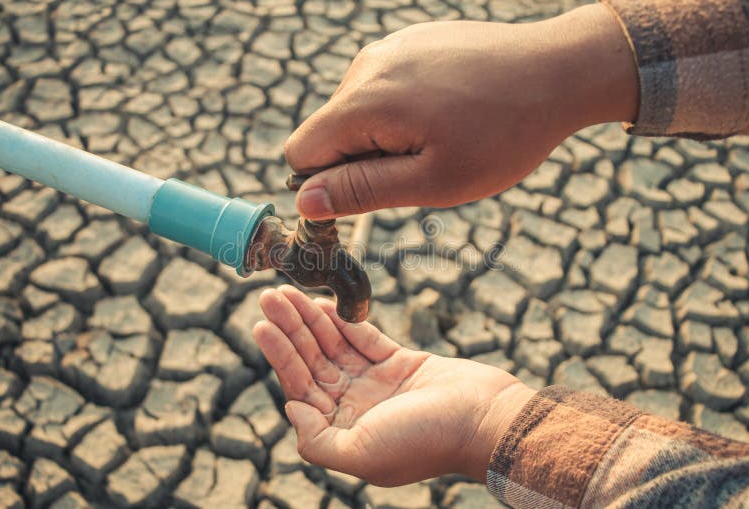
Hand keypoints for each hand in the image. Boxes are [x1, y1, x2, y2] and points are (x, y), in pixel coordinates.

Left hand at [252, 285, 534, 484]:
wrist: (486, 419)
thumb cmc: (427, 441)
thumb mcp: (362, 454)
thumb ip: (318, 441)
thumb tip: (290, 408)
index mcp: (344, 432)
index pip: (301, 388)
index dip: (280, 356)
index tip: (262, 324)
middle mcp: (356, 408)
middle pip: (313, 363)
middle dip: (290, 330)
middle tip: (269, 296)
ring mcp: (377, 385)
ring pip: (334, 347)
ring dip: (311, 320)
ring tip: (288, 294)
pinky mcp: (400, 364)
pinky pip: (364, 339)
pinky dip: (343, 322)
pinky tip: (322, 304)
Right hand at [286, 3, 637, 218]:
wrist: (558, 70)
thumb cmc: (502, 135)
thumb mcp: (433, 180)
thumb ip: (362, 190)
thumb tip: (304, 201)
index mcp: (364, 100)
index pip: (301, 152)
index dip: (327, 184)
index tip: (375, 192)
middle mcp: (367, 65)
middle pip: (329, 131)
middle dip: (363, 159)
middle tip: (424, 164)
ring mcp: (390, 47)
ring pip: (357, 110)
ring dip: (385, 135)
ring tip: (443, 135)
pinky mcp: (411, 41)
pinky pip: (384, 87)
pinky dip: (404, 109)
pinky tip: (449, 110)